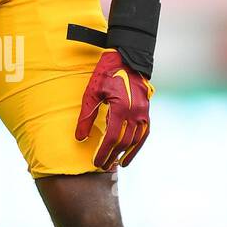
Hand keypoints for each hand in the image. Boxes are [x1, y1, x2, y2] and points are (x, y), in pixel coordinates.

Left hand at [75, 49, 153, 169]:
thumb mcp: (92, 93)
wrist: (128, 59)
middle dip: (112, 155)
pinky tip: (129, 154)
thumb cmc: (107, 74)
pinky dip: (137, 146)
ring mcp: (143, 112)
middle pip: (123, 141)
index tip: (96, 163)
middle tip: (102, 166)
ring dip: (125, 153)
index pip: (112, 137)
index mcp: (120, 107)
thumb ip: (86, 116)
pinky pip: (144, 133)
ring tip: (115, 164)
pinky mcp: (146, 111)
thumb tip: (80, 138)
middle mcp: (135, 112)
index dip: (104, 152)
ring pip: (135, 140)